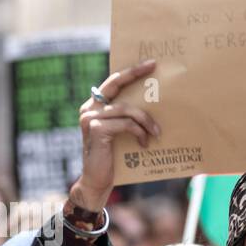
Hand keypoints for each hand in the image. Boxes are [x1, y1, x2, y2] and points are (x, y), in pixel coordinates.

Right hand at [69, 60, 159, 210]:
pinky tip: (144, 143)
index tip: (150, 63)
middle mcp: (89, 108)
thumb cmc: (114, 159)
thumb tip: (153, 107)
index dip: (130, 72)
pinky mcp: (96, 129)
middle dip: (135, 75)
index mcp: (95, 107)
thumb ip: (127, 119)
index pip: (113, 83)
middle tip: (154, 68)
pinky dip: (139, 132)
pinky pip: (125, 124)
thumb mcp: (121, 135)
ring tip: (156, 133)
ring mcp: (90, 118)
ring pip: (126, 109)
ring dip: (145, 120)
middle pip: (115, 84)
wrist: (98, 182)